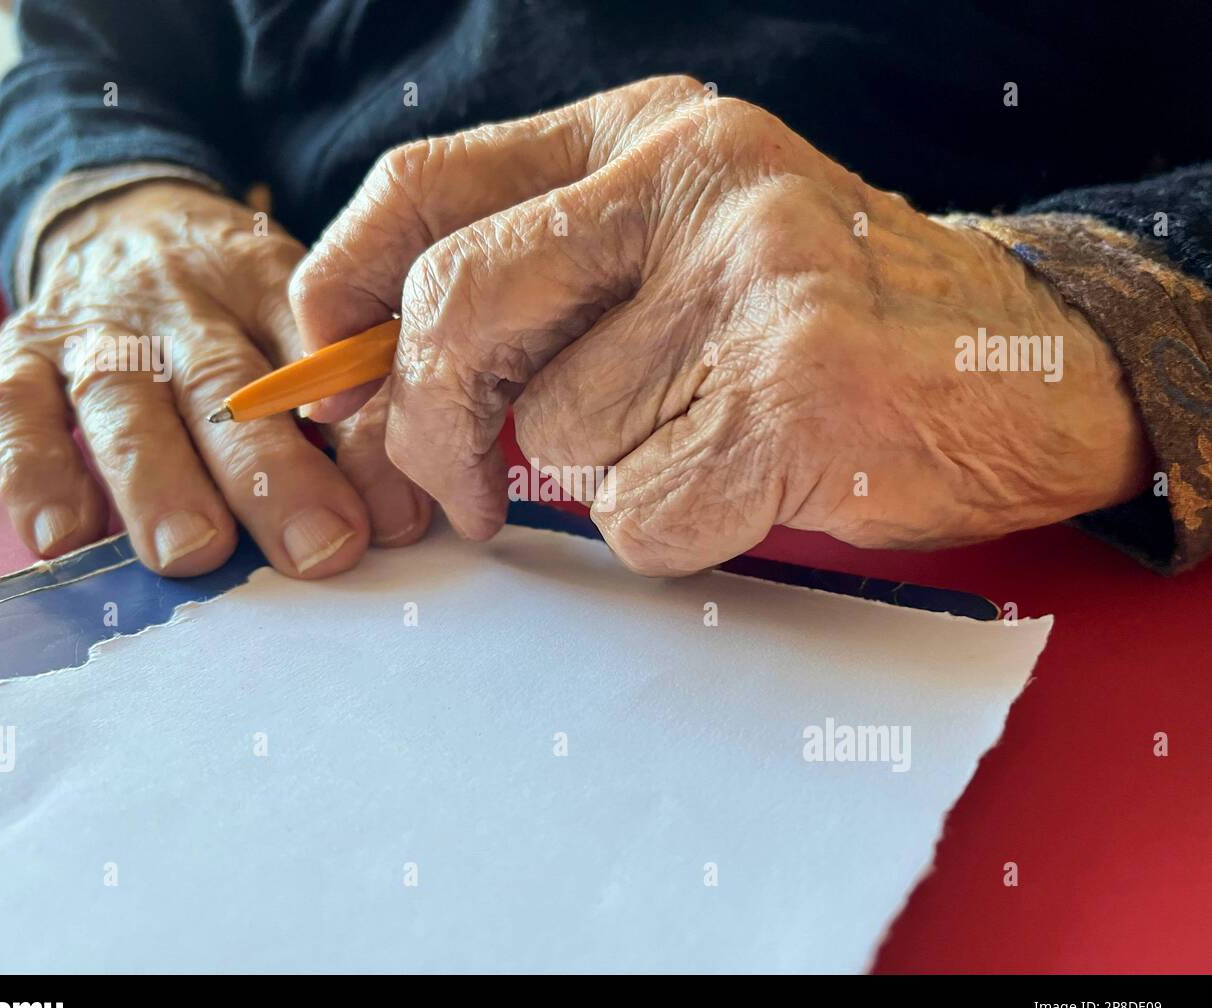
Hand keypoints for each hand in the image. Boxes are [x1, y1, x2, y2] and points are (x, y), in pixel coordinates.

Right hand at [0, 180, 428, 576]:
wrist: (120, 213)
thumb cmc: (232, 295)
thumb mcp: (299, 310)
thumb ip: (347, 395)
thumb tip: (402, 512)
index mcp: (268, 285)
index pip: (320, 361)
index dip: (361, 442)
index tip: (396, 518)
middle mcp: (183, 302)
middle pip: (226, 387)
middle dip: (273, 476)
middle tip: (315, 548)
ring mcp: (99, 327)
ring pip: (125, 398)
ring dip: (159, 480)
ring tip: (191, 551)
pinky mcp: (26, 349)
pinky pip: (16, 408)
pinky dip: (37, 471)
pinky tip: (65, 537)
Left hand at [291, 76, 1148, 575]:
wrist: (1023, 367)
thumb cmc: (826, 324)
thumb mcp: (680, 258)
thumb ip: (546, 294)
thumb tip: (379, 394)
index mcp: (650, 134)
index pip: (427, 185)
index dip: (342, 287)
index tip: (329, 372)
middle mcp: (697, 179)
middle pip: (462, 311)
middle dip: (433, 429)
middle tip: (459, 496)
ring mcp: (750, 279)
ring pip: (560, 437)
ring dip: (611, 476)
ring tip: (714, 440)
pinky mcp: (793, 394)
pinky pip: (638, 512)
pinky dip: (675, 528)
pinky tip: (756, 483)